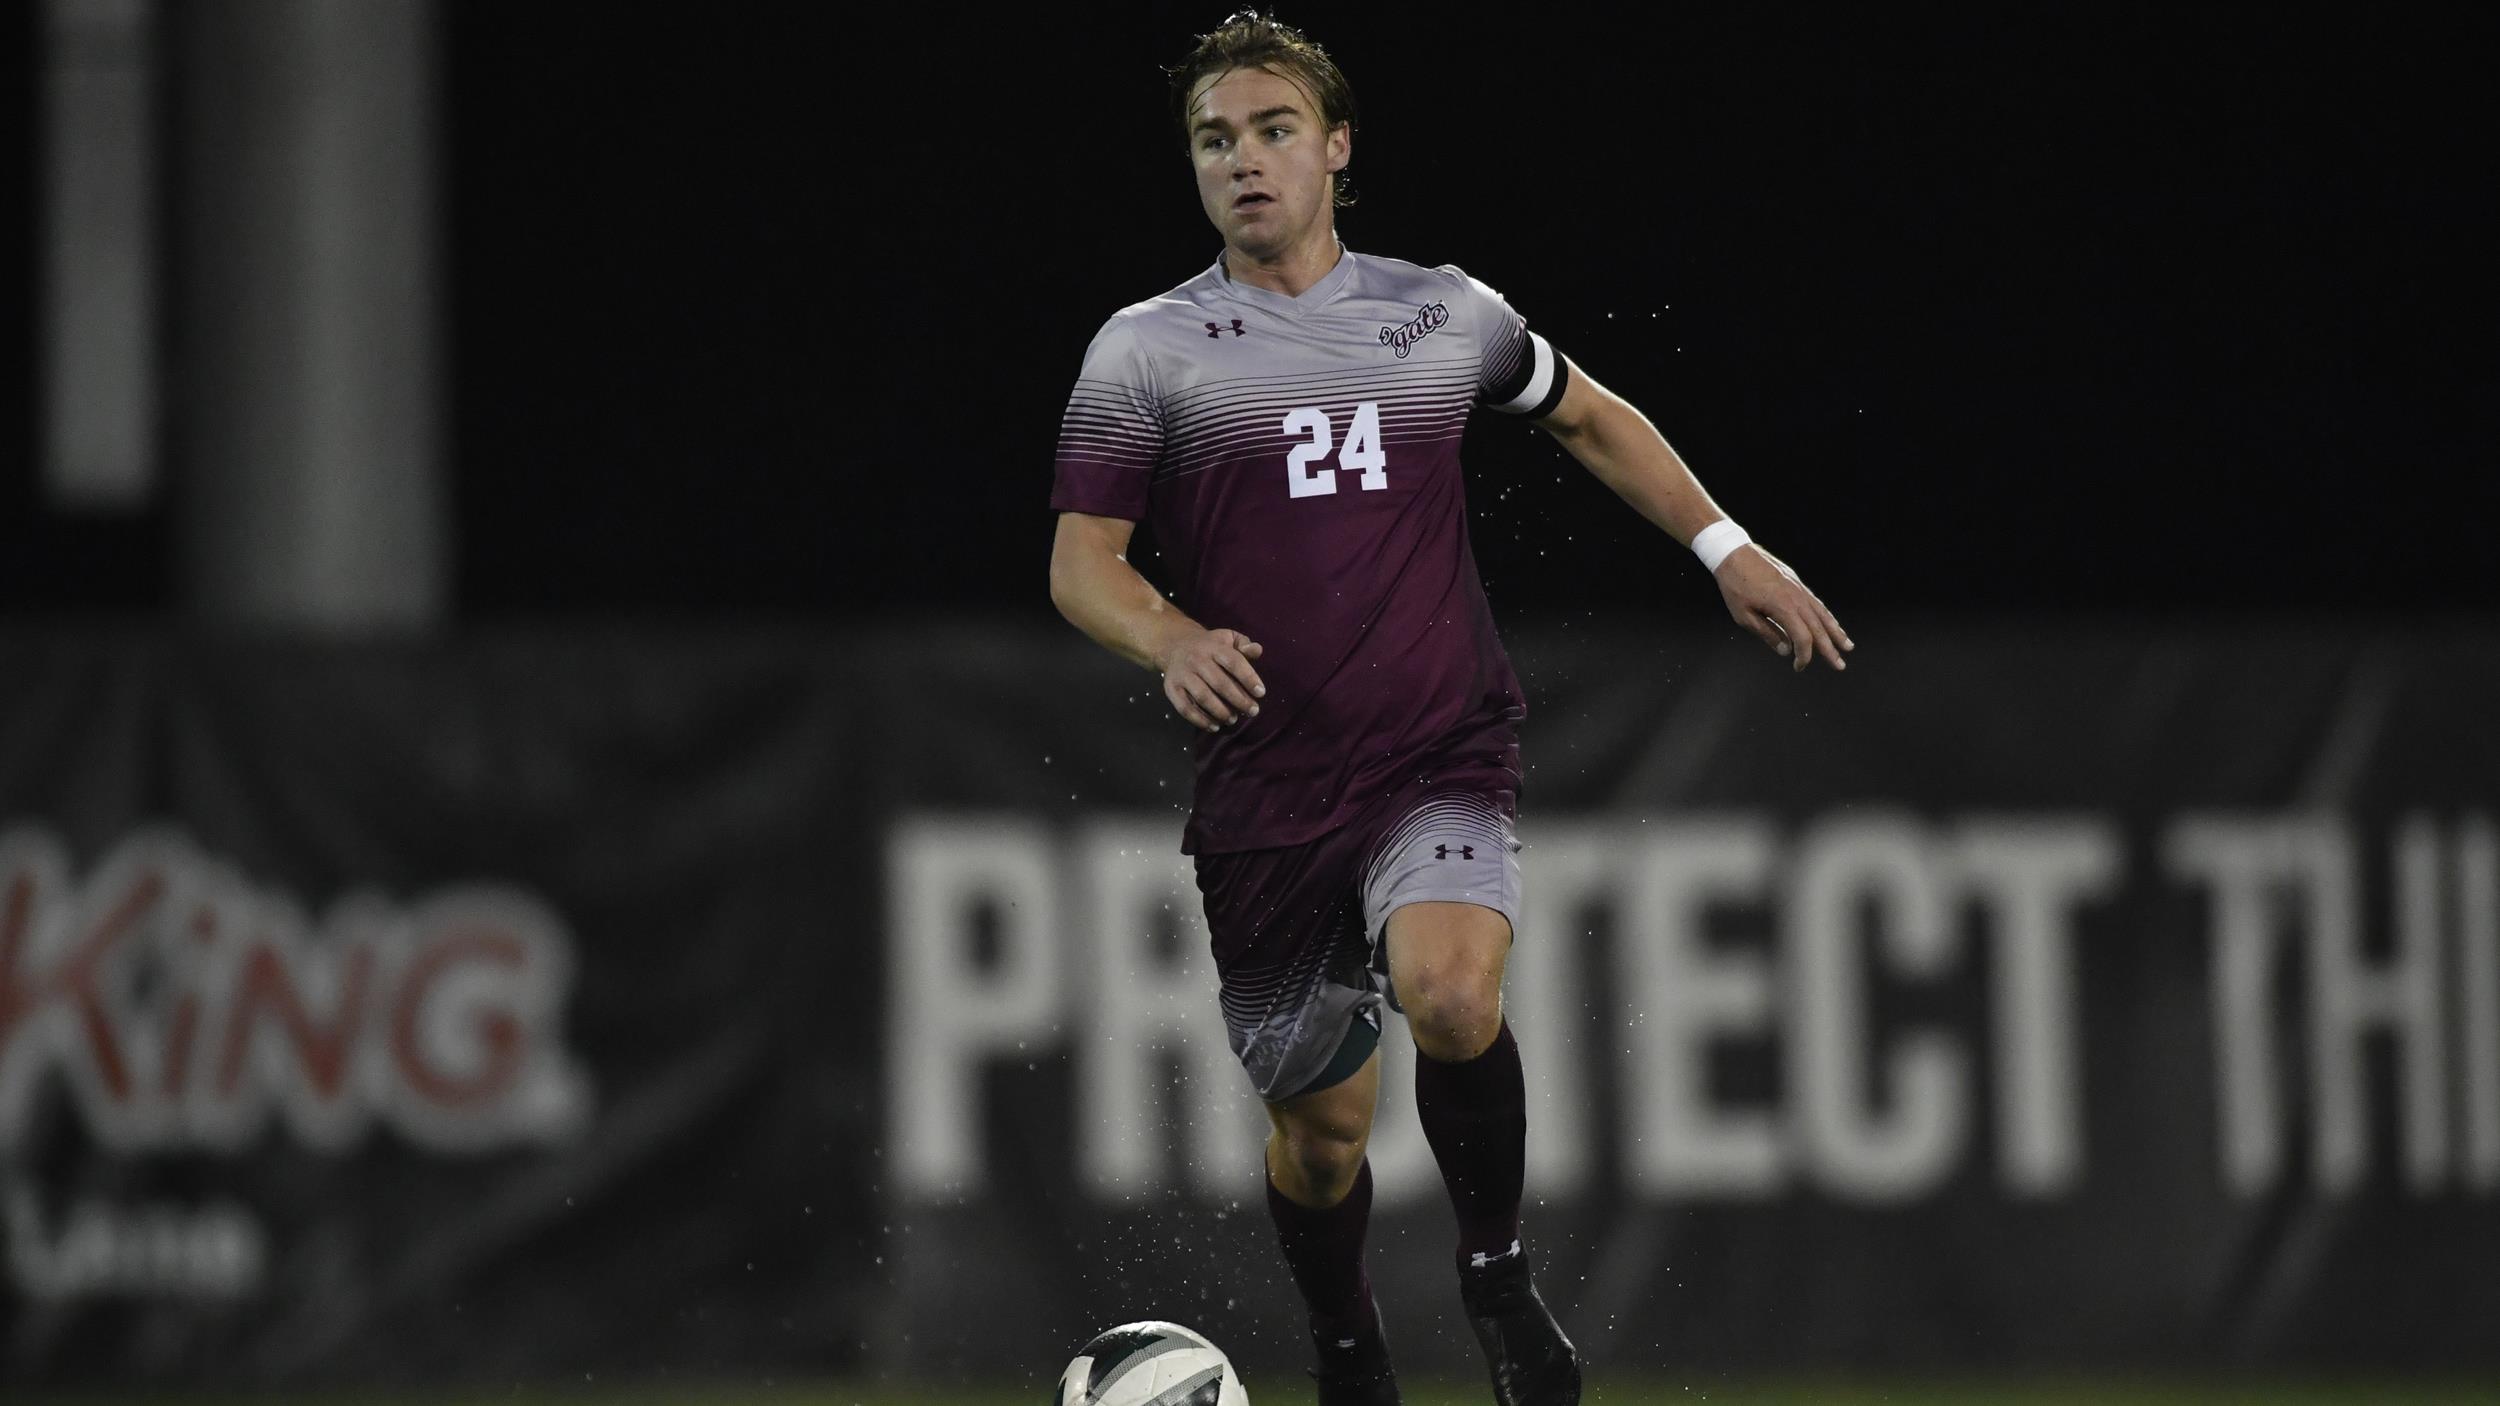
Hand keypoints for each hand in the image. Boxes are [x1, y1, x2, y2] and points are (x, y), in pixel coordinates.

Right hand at [1157, 628, 1266, 731]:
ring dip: (1220, 712)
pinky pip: (1185, 708)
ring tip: (1233, 719)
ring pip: (1203, 697)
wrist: (1175, 645)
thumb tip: (1257, 650)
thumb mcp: (1228, 638)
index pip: (1234, 662)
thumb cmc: (1209, 645)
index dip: (1248, 678)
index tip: (1261, 693)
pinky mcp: (1171, 688)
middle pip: (1220, 683)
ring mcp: (1182, 675)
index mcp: (1213, 647)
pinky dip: (1200, 720)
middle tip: (1252, 711)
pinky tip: (1214, 726)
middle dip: (1239, 700)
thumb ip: (1244, 644)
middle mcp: (1196, 660)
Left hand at [1715, 544, 1852, 671]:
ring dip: (1836, 632)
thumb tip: (1786, 651)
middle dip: (1830, 649)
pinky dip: (1827, 616)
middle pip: (1818, 628)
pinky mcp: (1797, 584)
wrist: (1734, 554)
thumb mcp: (1744, 616)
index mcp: (1783, 607)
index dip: (1804, 655)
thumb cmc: (1735, 586)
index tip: (1798, 667)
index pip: (1802, 637)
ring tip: (1847, 646)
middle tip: (1840, 666)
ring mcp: (1799, 589)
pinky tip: (1831, 624)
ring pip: (1823, 614)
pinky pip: (1817, 603)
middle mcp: (1796, 598)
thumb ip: (1767, 633)